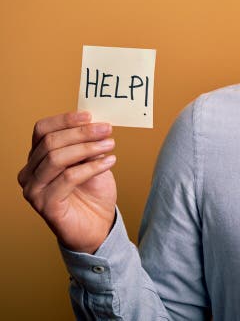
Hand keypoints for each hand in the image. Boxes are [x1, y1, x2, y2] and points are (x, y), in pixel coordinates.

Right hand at [18, 111, 117, 253]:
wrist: (98, 224)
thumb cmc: (92, 191)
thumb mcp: (91, 161)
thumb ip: (88, 145)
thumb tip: (96, 124)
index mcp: (37, 158)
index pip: (42, 130)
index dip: (64, 120)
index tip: (89, 115)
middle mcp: (29, 173)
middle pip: (50, 142)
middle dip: (81, 133)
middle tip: (106, 129)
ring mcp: (34, 190)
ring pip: (56, 158)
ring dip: (87, 148)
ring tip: (110, 145)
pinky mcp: (45, 205)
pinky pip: (68, 178)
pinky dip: (92, 167)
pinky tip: (110, 162)